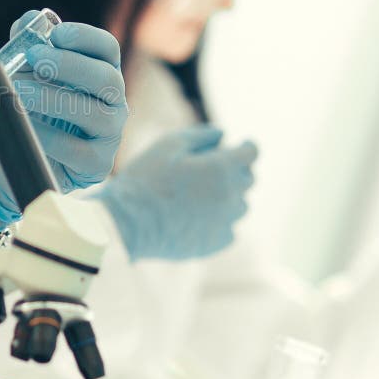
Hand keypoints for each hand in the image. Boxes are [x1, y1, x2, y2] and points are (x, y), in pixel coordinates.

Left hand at [0, 11, 127, 230]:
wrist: (19, 156)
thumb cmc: (29, 109)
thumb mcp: (25, 75)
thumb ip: (28, 47)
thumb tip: (29, 19)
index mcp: (99, 72)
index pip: (106, 48)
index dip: (84, 37)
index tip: (55, 33)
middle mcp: (113, 101)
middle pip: (107, 78)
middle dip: (69, 65)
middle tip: (33, 57)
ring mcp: (109, 134)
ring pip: (96, 113)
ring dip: (54, 98)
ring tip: (19, 92)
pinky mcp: (97, 164)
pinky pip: (78, 150)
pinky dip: (50, 137)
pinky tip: (27, 128)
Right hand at [95, 126, 257, 260]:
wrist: (128, 224)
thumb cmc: (145, 180)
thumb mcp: (167, 145)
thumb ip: (200, 136)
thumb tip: (223, 134)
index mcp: (221, 168)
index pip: (250, 152)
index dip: (246, 147)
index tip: (241, 146)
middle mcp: (230, 195)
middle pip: (248, 179)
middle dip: (235, 170)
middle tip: (211, 169)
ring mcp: (225, 222)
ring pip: (240, 205)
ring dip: (228, 196)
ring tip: (199, 196)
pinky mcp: (216, 243)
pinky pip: (229, 229)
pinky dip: (219, 221)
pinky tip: (196, 217)